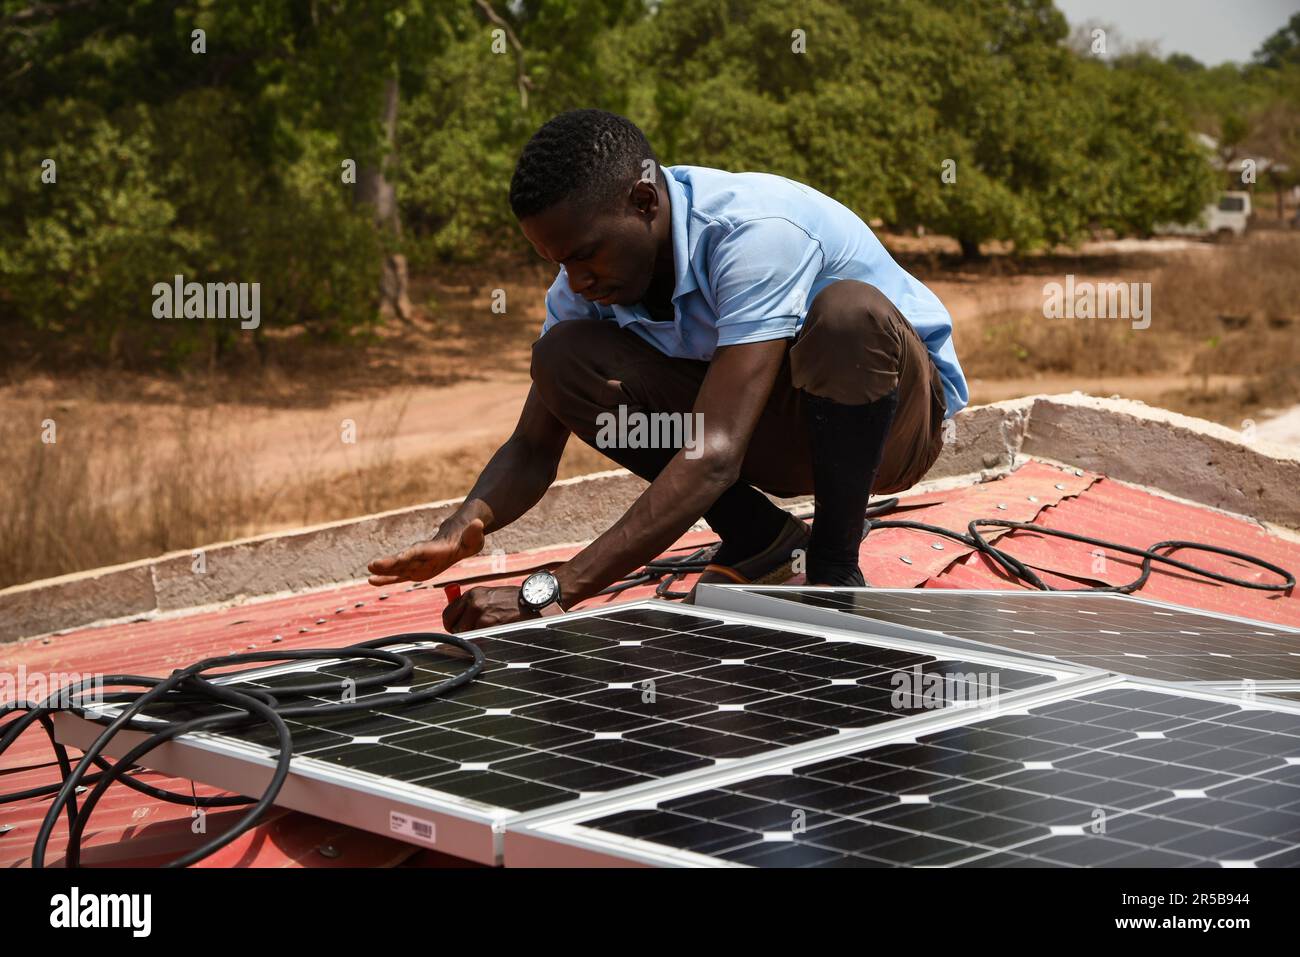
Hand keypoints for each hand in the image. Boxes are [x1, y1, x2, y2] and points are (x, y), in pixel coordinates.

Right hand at [366, 518, 485, 586]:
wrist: (459, 536)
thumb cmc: (468, 538)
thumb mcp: (474, 536)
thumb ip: (474, 532)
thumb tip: (478, 524)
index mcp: (434, 548)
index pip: (419, 552)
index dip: (408, 556)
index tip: (397, 559)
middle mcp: (421, 555)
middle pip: (404, 560)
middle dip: (389, 564)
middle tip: (373, 565)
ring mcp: (417, 563)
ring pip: (398, 569)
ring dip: (384, 572)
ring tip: (369, 576)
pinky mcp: (415, 570)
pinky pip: (399, 576)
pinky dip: (386, 579)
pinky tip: (372, 581)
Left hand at [444, 585, 532, 632]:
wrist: (532, 600)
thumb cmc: (512, 601)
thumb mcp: (489, 596)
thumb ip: (471, 605)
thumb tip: (456, 621)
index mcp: (472, 594)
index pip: (448, 613)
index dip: (452, 624)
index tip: (458, 628)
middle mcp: (473, 602)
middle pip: (453, 625)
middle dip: (460, 632)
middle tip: (473, 632)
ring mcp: (480, 613)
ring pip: (466, 634)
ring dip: (474, 636)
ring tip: (490, 630)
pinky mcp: (489, 624)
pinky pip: (478, 638)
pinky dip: (484, 639)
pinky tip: (496, 632)